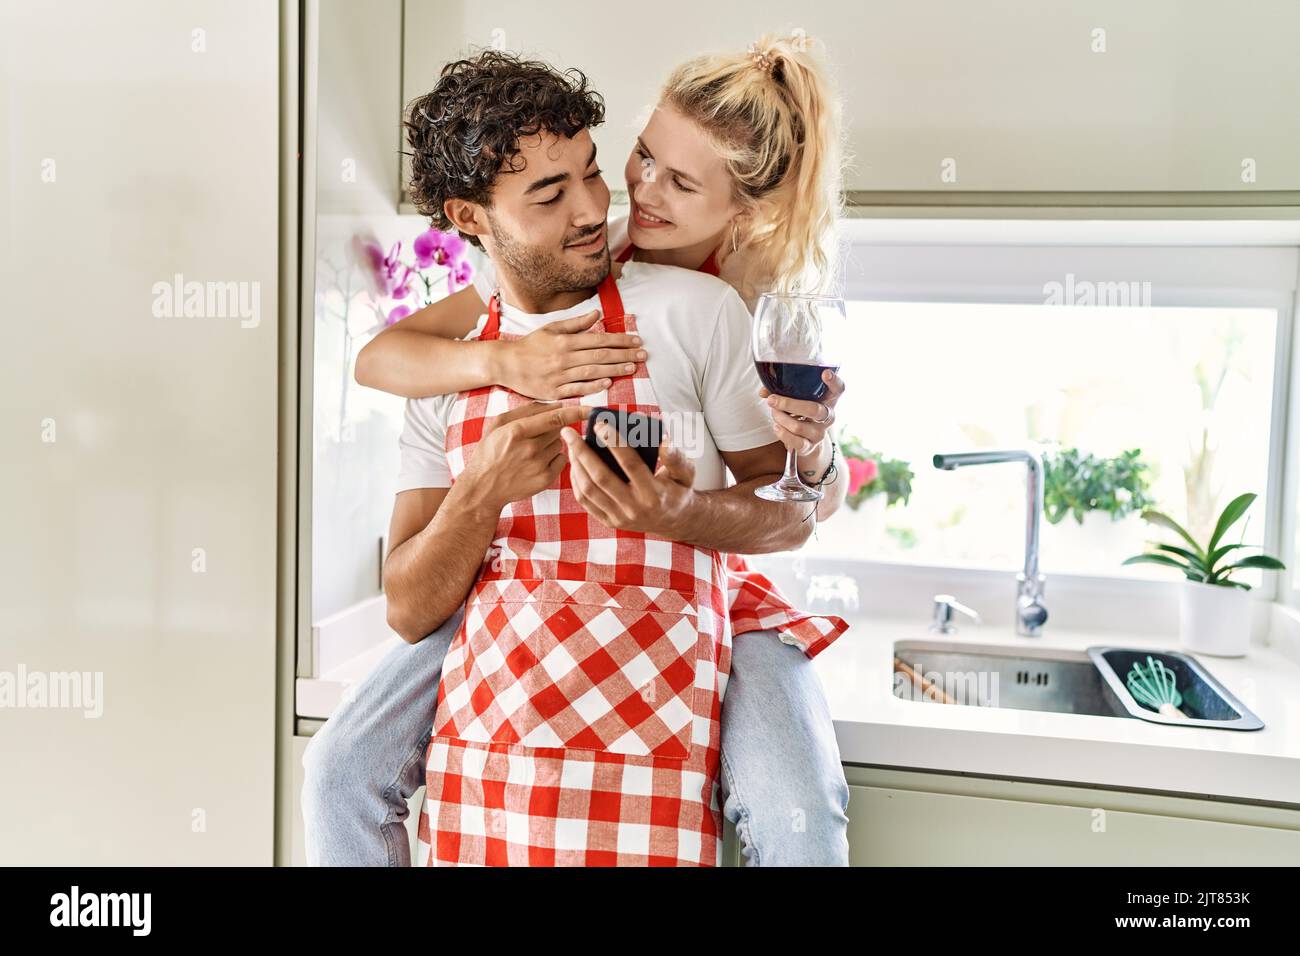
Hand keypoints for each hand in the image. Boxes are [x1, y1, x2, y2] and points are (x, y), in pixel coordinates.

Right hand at [463, 401, 591, 508]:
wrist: (483, 488)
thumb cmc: (490, 453)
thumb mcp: (498, 425)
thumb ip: (525, 411)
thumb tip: (555, 404)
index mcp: (517, 431)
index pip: (556, 417)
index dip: (577, 411)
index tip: (592, 409)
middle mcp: (530, 448)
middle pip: (559, 429)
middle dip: (551, 429)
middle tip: (533, 437)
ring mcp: (539, 465)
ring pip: (560, 444)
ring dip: (551, 444)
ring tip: (531, 452)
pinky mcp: (546, 479)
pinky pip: (562, 460)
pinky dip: (554, 458)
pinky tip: (537, 463)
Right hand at [498, 310, 647, 399]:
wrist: (505, 364)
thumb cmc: (530, 346)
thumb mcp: (551, 328)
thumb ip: (576, 323)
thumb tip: (597, 314)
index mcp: (565, 341)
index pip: (598, 339)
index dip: (619, 340)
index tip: (636, 341)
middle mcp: (563, 358)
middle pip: (599, 356)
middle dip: (623, 355)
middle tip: (642, 355)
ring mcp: (559, 376)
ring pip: (592, 372)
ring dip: (614, 370)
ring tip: (632, 368)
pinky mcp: (554, 392)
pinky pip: (577, 389)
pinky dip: (593, 386)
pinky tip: (608, 383)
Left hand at [560, 420, 695, 536]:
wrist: (675, 521)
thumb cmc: (678, 489)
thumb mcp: (686, 472)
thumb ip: (676, 455)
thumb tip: (663, 438)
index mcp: (653, 493)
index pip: (630, 463)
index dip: (613, 441)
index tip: (599, 423)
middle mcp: (634, 508)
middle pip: (601, 477)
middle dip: (581, 451)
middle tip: (569, 431)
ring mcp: (620, 517)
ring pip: (588, 489)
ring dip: (575, 464)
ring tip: (570, 445)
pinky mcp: (609, 522)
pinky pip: (585, 501)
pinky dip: (576, 480)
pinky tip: (574, 464)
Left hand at [760, 369, 845, 454]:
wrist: (807, 442)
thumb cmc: (801, 413)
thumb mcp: (798, 400)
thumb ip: (783, 392)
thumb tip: (764, 392)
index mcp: (828, 400)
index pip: (839, 389)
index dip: (834, 381)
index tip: (825, 373)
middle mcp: (828, 417)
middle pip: (814, 409)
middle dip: (789, 404)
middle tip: (772, 400)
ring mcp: (819, 433)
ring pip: (798, 426)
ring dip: (780, 418)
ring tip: (774, 413)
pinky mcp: (809, 446)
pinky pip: (794, 441)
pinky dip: (781, 433)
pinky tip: (776, 426)